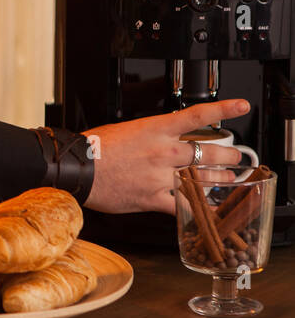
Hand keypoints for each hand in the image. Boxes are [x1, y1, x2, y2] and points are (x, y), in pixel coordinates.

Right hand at [81, 99, 249, 214]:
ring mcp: (160, 176)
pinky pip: (182, 205)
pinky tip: (207, 210)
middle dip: (228, 156)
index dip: (223, 109)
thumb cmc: (93, 148)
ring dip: (220, 179)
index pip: (197, 116)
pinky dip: (197, 209)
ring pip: (201, 179)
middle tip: (235, 157)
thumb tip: (162, 141)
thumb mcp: (126, 131)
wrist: (76, 168)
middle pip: (209, 152)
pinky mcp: (152, 198)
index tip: (241, 106)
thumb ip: (149, 137)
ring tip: (228, 179)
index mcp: (155, 130)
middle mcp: (163, 152)